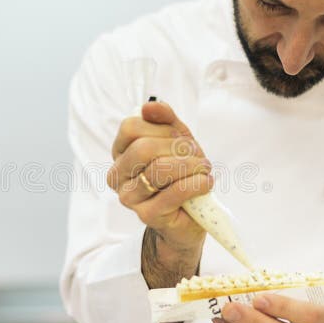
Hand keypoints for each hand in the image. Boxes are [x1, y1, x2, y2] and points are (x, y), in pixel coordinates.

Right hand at [107, 101, 212, 276]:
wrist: (188, 216)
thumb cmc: (180, 175)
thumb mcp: (175, 140)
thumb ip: (164, 119)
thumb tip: (148, 106)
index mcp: (120, 153)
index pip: (131, 127)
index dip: (162, 128)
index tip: (180, 138)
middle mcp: (118, 175)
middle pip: (143, 148)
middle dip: (178, 148)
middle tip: (197, 156)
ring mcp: (129, 197)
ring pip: (159, 169)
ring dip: (191, 166)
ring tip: (204, 170)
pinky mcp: (146, 215)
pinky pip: (174, 192)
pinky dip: (196, 184)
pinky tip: (205, 183)